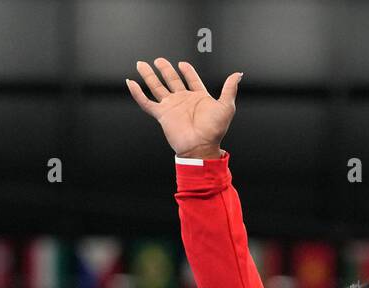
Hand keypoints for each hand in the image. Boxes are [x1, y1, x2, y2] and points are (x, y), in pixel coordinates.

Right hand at [126, 58, 241, 158]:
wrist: (200, 146)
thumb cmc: (214, 130)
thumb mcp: (226, 106)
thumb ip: (229, 88)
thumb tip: (237, 74)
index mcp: (198, 98)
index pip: (191, 80)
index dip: (188, 71)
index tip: (183, 64)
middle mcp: (183, 101)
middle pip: (171, 80)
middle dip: (165, 70)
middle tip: (159, 60)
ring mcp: (171, 107)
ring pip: (156, 87)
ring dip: (149, 76)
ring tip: (141, 64)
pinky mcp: (161, 114)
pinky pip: (146, 102)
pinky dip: (137, 93)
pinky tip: (130, 83)